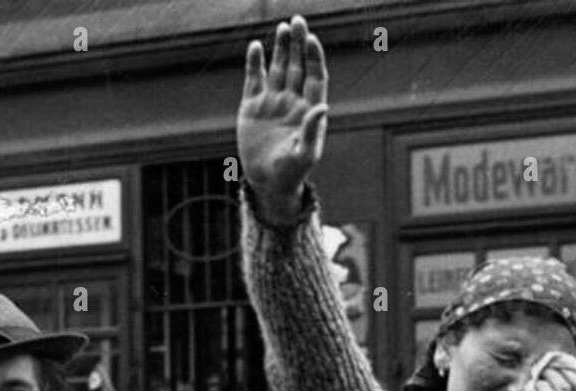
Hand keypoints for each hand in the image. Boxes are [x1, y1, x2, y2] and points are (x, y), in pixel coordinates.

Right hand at [237, 15, 328, 225]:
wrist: (268, 183)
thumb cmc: (292, 173)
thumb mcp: (305, 155)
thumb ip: (312, 131)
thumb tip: (323, 107)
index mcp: (309, 110)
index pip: (315, 77)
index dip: (314, 58)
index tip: (312, 39)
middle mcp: (292, 101)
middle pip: (297, 66)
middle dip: (298, 44)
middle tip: (297, 21)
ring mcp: (272, 102)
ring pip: (278, 68)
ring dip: (281, 48)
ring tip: (282, 28)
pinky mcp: (252, 106)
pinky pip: (254, 79)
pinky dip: (255, 63)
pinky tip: (255, 47)